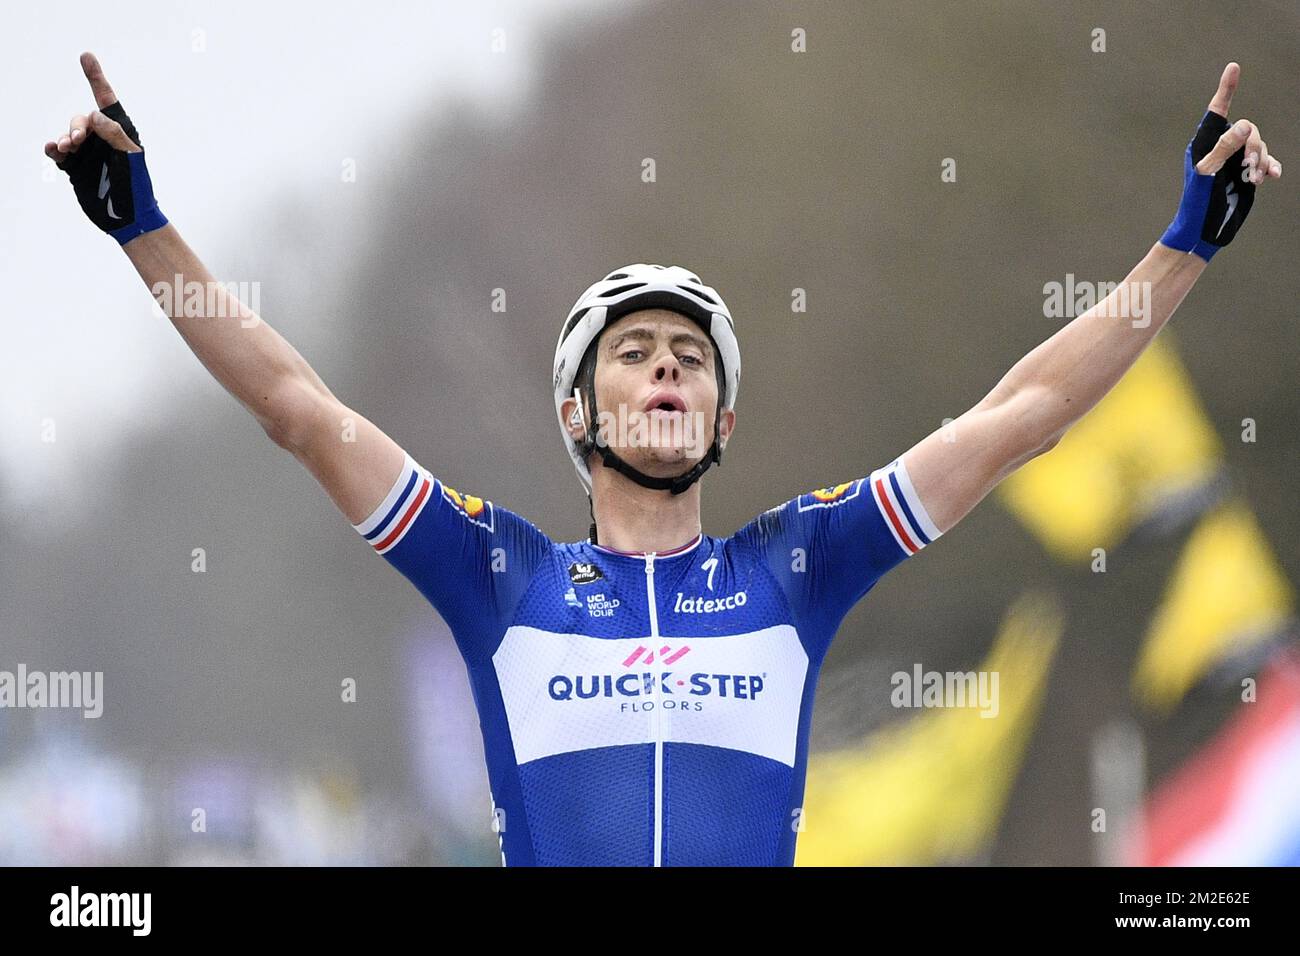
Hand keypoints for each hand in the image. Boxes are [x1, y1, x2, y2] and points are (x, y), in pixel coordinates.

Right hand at [45, 52, 166, 243]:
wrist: (129, 218)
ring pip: (68, 135)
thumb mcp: (131, 159)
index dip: (96, 79)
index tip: (86, 57)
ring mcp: (88, 154)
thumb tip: (95, 115)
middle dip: (77, 125)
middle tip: (78, 140)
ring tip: (65, 148)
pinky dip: (53, 149)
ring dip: (64, 138)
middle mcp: (102, 140)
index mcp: (120, 133)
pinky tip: (51, 149)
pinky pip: (59, 153)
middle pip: (82, 119)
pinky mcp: (75, 168)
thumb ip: (115, 135)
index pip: (107, 102)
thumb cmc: (137, 188)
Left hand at [1159, 63, 1279, 261]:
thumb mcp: (1208, 175)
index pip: (1216, 112)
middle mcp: (1220, 149)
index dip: (1226, 89)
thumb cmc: (1197, 204)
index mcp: (1203, 145)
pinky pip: (1266, 161)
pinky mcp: (1246, 174)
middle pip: (1247, 130)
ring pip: (1258, 145)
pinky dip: (1270, 167)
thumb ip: (1224, 149)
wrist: (1203, 232)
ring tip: (1254, 179)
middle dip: (1253, 145)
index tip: (1234, 67)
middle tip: (1250, 166)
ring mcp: (1234, 161)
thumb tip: (1243, 124)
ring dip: (1261, 159)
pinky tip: (1271, 176)